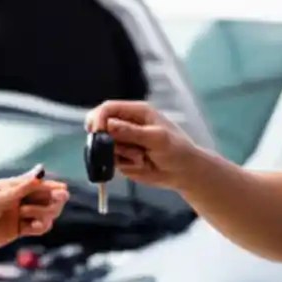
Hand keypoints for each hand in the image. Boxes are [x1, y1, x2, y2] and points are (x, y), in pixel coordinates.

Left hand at [0, 165, 68, 255]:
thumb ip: (19, 189)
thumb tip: (39, 174)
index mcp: (12, 186)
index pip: (37, 184)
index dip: (52, 186)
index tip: (63, 190)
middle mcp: (18, 199)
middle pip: (46, 198)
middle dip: (54, 200)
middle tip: (58, 201)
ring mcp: (19, 214)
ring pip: (45, 213)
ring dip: (45, 214)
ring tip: (33, 219)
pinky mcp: (18, 229)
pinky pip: (37, 226)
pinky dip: (41, 226)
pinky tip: (35, 227)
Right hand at [85, 100, 205, 191]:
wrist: (184, 172)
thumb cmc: (177, 150)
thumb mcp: (157, 138)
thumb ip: (132, 132)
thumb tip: (109, 125)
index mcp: (136, 112)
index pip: (108, 108)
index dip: (98, 118)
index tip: (97, 132)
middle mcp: (127, 124)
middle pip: (100, 126)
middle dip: (104, 139)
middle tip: (112, 148)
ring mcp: (123, 141)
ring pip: (105, 146)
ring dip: (121, 155)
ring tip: (142, 158)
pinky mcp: (122, 157)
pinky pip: (111, 161)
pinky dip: (123, 164)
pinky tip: (140, 164)